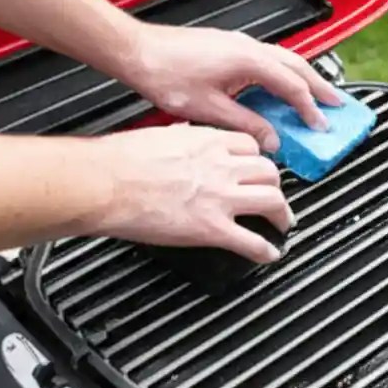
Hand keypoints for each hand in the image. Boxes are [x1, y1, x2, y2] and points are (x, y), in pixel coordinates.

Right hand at [88, 124, 291, 262]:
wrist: (105, 182)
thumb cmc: (120, 159)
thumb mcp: (159, 133)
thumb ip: (181, 135)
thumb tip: (184, 133)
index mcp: (208, 142)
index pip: (251, 147)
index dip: (258, 160)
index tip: (256, 168)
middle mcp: (222, 166)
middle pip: (269, 173)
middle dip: (275, 186)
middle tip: (273, 196)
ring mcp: (220, 198)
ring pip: (272, 202)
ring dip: (282, 215)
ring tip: (282, 223)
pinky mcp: (212, 228)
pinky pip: (252, 241)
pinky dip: (267, 251)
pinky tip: (270, 255)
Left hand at [116, 24, 342, 151]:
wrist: (137, 51)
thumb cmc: (166, 74)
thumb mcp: (210, 109)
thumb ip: (247, 124)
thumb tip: (271, 138)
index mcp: (250, 60)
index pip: (292, 86)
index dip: (310, 108)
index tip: (321, 125)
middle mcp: (248, 46)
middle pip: (297, 65)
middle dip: (320, 86)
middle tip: (338, 104)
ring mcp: (238, 43)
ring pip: (283, 59)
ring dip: (303, 77)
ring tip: (316, 95)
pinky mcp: (228, 45)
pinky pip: (267, 58)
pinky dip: (283, 73)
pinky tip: (279, 86)